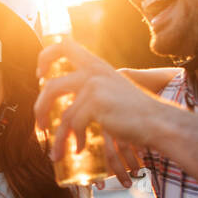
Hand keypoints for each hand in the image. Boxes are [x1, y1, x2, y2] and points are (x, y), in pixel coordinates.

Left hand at [33, 36, 161, 187]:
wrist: (156, 121)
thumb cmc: (133, 112)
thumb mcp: (110, 90)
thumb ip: (89, 89)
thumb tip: (62, 105)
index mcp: (96, 64)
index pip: (64, 45)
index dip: (46, 57)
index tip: (41, 76)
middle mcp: (93, 71)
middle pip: (51, 86)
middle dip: (40, 109)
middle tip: (40, 125)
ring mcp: (94, 86)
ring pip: (64, 115)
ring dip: (58, 137)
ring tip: (57, 152)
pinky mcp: (96, 103)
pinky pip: (75, 125)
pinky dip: (75, 140)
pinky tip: (79, 148)